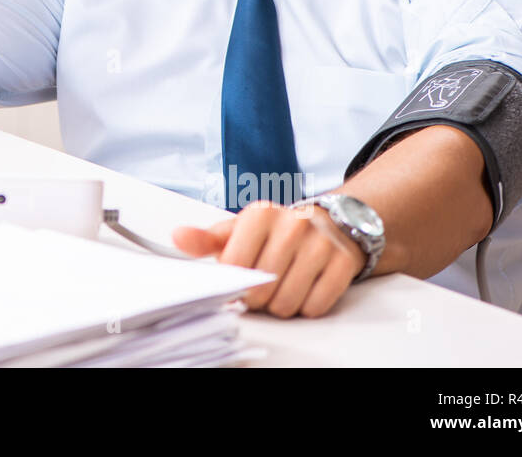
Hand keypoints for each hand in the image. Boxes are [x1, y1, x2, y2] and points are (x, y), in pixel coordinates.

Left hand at [171, 201, 366, 317]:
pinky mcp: (343, 263)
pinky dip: (307, 306)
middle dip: (257, 297)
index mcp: (260, 214)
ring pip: (286, 304)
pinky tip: (306, 287)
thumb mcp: (238, 231)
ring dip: (281, 305)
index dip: (233, 282)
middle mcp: (293, 224)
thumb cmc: (275, 232)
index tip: (238, 277)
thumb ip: (206, 239)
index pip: (234, 267)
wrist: (329, 225)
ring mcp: (320, 244)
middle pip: (259, 291)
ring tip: (284, 284)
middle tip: (263, 283)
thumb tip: (178, 237)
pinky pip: (315, 307)